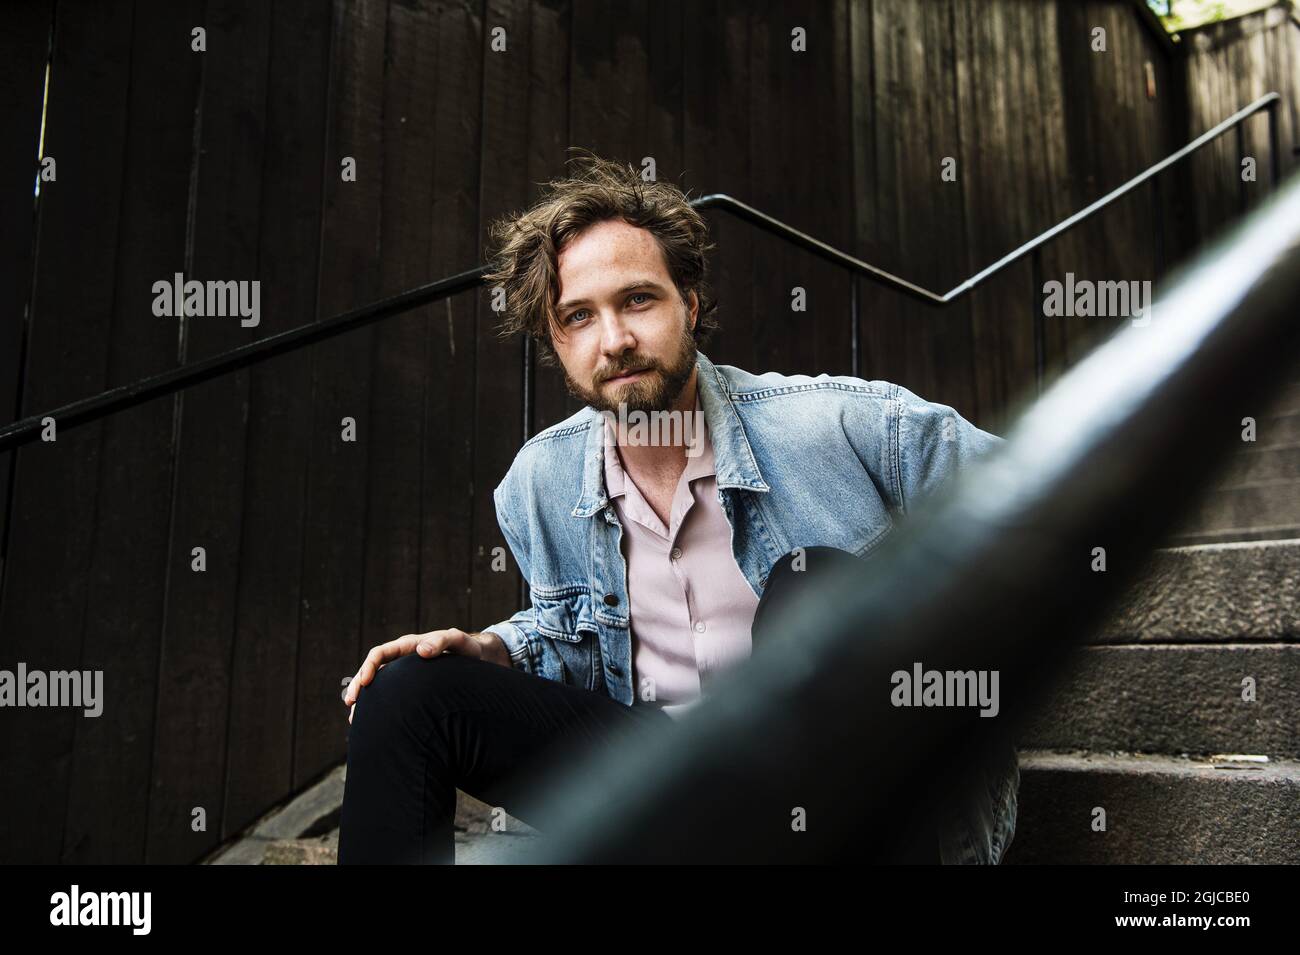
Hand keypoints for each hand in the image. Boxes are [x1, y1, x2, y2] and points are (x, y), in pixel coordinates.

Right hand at [343, 628, 509, 722]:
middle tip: (351, 703)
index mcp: (409, 647)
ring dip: (366, 700)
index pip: (381, 653)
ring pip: (380, 687)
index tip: (364, 682)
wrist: (481, 660)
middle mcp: (404, 661)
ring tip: (355, 718)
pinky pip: (391, 697)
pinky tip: (374, 723)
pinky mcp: (413, 690)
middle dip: (360, 686)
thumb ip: (442, 642)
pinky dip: (380, 708)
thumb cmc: (469, 650)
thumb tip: (421, 651)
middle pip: (374, 671)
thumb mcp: (458, 642)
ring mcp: (407, 676)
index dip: (369, 666)